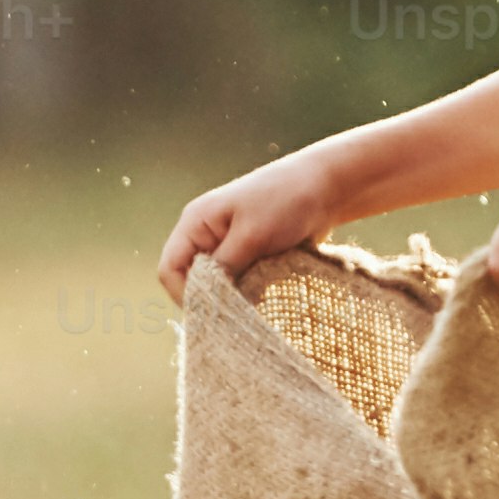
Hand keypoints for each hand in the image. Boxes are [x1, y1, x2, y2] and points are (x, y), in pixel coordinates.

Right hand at [159, 147, 349, 299]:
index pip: (170, 269)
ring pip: (218, 285)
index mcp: (196, 223)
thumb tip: (207, 301)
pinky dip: (251, 292)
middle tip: (240, 311)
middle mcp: (206, 236)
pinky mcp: (250, 255)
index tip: (213, 310)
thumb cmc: (285, 201)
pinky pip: (240, 283)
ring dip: (235, 296)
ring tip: (258, 299)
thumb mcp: (251, 235)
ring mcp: (228, 246)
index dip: (185, 294)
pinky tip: (269, 293)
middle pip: (192, 281)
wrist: (328, 187)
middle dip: (213, 298)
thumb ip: (224, 267)